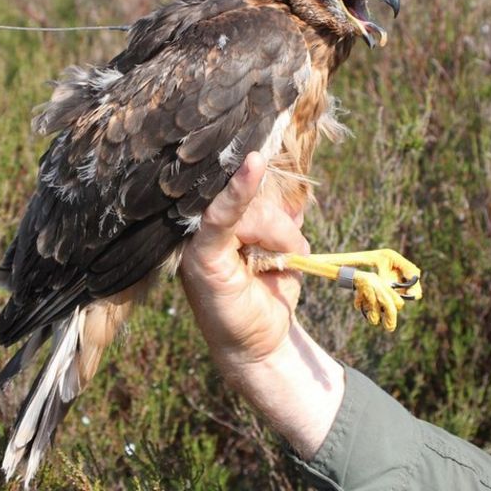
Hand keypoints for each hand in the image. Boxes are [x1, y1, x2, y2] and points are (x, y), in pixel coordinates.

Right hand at [179, 152, 308, 364]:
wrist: (262, 344)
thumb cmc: (268, 296)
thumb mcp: (282, 249)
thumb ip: (281, 216)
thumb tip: (293, 185)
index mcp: (217, 224)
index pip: (236, 185)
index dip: (253, 171)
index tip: (265, 145)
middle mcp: (201, 228)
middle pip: (247, 196)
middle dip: (278, 221)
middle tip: (293, 250)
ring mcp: (197, 241)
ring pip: (247, 209)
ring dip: (278, 232)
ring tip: (283, 261)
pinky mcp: (201, 257)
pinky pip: (220, 217)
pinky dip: (237, 192)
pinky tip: (252, 166)